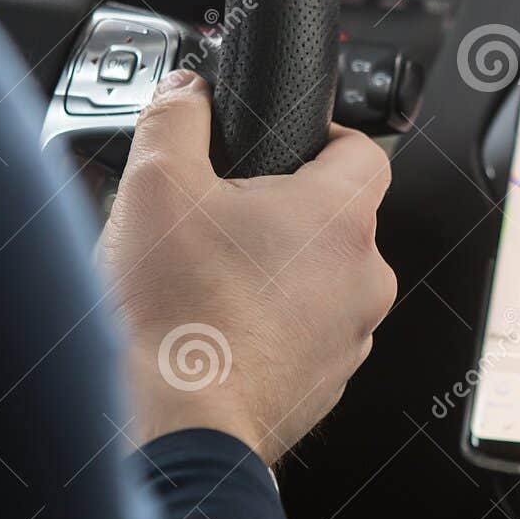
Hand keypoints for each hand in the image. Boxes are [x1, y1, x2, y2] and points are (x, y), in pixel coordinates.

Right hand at [100, 69, 396, 464]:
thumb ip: (176, 116)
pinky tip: (215, 328)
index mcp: (341, 218)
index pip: (363, 149)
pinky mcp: (324, 387)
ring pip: (320, 282)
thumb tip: (185, 91)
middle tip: (219, 218)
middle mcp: (363, 279)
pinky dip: (269, 328)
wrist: (176, 427)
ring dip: (276, 273)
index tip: (283, 144)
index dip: (322, 136)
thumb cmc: (177, 316)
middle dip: (280, 212)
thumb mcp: (156, 183)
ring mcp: (350, 339)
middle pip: (334, 220)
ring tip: (209, 279)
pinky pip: (304, 336)